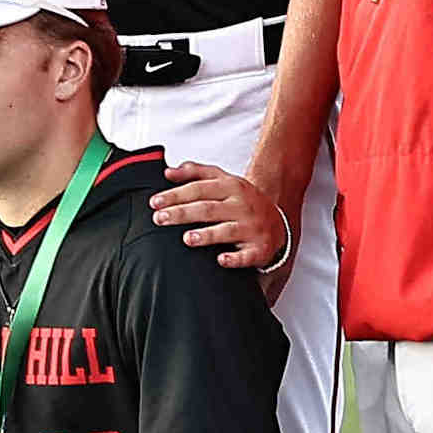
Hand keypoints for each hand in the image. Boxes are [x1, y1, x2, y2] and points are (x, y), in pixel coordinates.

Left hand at [150, 160, 287, 279]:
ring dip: (207, 235)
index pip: (199, 189)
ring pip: (227, 231)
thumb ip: (195, 173)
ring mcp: (252, 228)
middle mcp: (242, 206)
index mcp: (231, 187)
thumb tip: (168, 171)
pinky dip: (235, 259)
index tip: (154, 202)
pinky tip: (221, 260)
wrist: (278, 221)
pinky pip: (247, 256)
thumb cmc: (241, 201)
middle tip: (159, 219)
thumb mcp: (223, 181)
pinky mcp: (259, 249)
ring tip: (187, 238)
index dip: (176, 195)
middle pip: (208, 209)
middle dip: (182, 213)